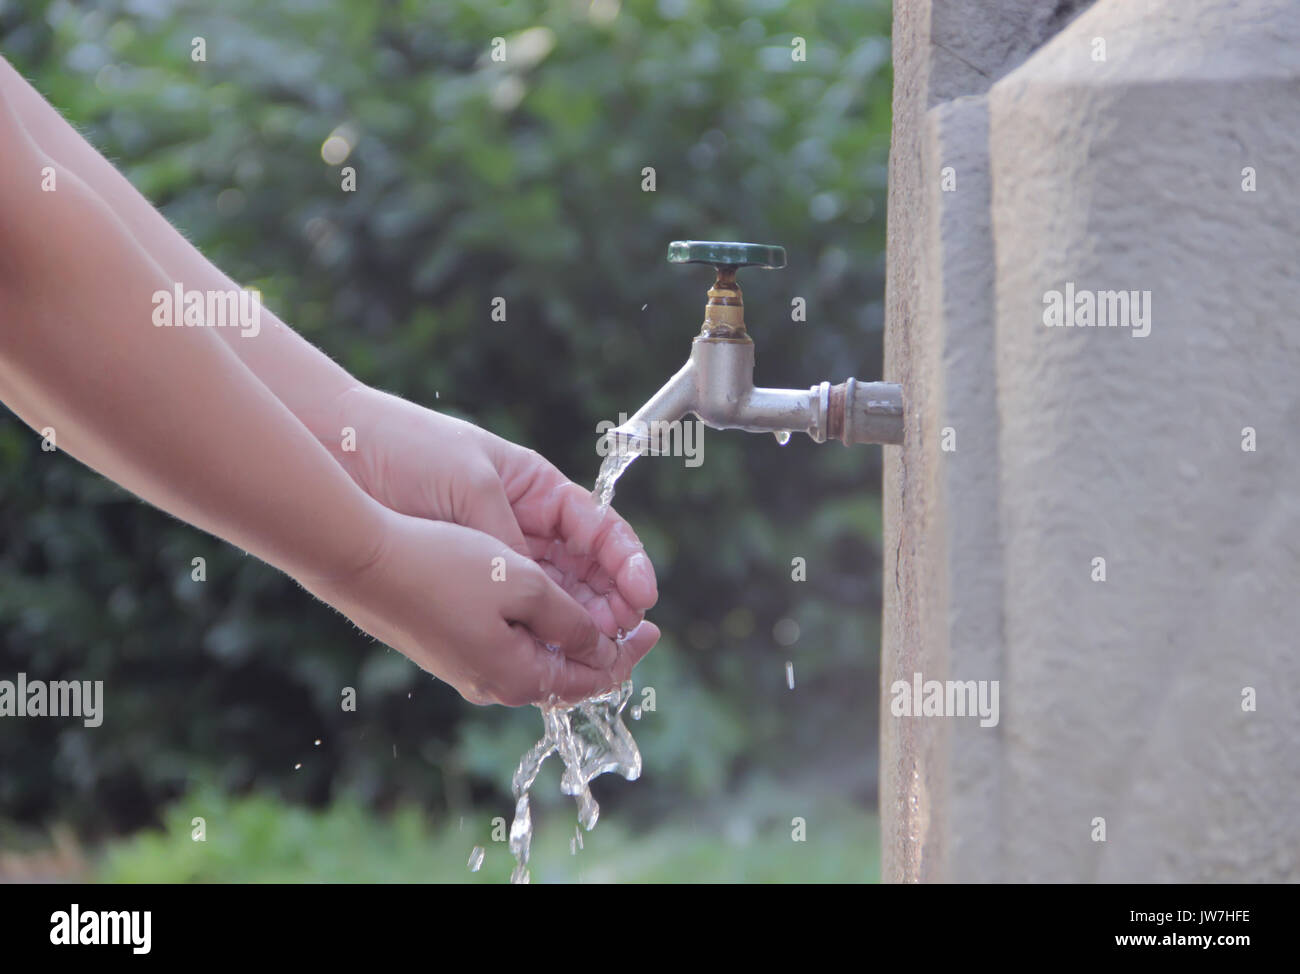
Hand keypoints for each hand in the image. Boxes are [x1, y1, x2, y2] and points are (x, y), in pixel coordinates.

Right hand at [307, 510, 659, 705]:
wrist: (363, 561)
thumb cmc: (444, 568)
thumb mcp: (523, 586)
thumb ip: (570, 620)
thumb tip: (602, 648)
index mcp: (518, 676)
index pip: (590, 679)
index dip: (627, 653)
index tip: (652, 627)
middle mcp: (493, 683)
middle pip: (565, 675)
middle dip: (603, 647)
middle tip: (634, 619)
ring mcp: (467, 667)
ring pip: (537, 657)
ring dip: (570, 634)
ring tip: (596, 606)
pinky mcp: (448, 645)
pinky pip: (509, 643)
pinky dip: (538, 625)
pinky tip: (544, 599)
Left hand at [332, 385, 657, 640]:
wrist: (341, 452)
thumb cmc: (409, 450)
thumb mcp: (473, 489)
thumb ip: (511, 542)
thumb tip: (543, 597)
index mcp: (539, 492)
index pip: (601, 534)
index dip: (629, 566)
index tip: (643, 596)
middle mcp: (526, 530)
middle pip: (587, 576)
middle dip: (612, 607)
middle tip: (626, 637)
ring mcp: (499, 561)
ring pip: (556, 603)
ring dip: (581, 628)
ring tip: (599, 654)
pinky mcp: (470, 588)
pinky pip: (513, 618)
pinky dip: (535, 637)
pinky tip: (550, 655)